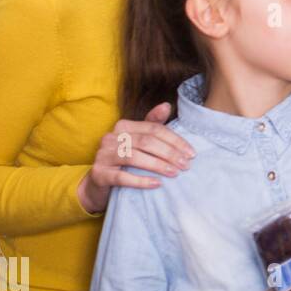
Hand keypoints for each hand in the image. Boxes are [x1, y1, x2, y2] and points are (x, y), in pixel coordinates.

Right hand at [77, 102, 195, 213]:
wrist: (98, 185)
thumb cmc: (124, 161)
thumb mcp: (139, 142)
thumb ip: (152, 124)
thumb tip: (167, 105)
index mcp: (124, 126)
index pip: (154, 129)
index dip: (175, 140)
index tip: (192, 154)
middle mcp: (111, 137)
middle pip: (146, 141)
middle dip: (169, 153)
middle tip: (186, 165)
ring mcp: (102, 155)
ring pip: (134, 157)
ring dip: (158, 165)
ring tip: (174, 173)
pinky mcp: (98, 173)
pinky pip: (121, 176)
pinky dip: (141, 180)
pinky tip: (157, 184)